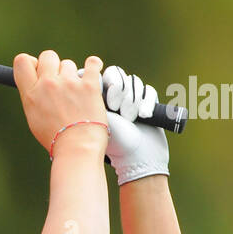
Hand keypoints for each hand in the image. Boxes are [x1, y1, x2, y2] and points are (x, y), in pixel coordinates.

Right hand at [14, 50, 109, 154]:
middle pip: (47, 56)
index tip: (39, 72)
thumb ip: (34, 97)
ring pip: (68, 63)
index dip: (32, 63)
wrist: (77, 147)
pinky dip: (93, 65)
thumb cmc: (55, 138)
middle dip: (53, 65)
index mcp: (31, 93)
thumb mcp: (34, 118)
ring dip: (72, 74)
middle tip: (59, 81)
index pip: (22, 61)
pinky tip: (92, 70)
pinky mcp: (89, 85)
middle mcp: (48, 84)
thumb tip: (38, 84)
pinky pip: (92, 63)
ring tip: (76, 91)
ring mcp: (69, 83)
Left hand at [83, 64, 169, 184]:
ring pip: (134, 82)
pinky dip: (146, 102)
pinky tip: (142, 115)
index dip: (109, 83)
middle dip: (121, 91)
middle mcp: (114, 96)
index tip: (109, 102)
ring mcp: (131, 99)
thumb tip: (84, 75)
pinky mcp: (147, 103)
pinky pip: (148, 91)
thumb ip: (89, 97)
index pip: (102, 76)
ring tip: (130, 117)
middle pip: (118, 75)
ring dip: (133, 99)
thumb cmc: (113, 142)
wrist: (137, 158)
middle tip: (118, 109)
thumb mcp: (98, 118)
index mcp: (98, 98)